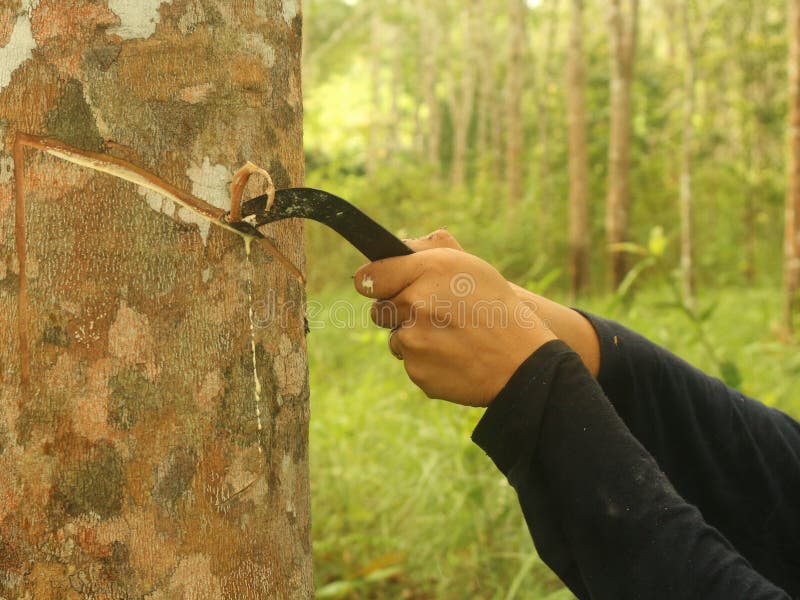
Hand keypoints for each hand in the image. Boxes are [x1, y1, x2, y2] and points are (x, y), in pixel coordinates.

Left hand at [354, 238, 555, 406]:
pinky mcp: (417, 370)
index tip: (373, 284)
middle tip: (431, 314)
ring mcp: (414, 339)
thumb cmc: (496, 306)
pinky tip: (453, 356)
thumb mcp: (470, 265)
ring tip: (449, 336)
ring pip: (394, 337)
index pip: (371, 275)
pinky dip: (426, 360)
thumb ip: (427, 252)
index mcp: (428, 270)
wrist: (522, 360)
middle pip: (379, 308)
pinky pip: (410, 362)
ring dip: (413, 337)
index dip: (371, 280)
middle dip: (398, 311)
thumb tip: (395, 251)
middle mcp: (415, 302)